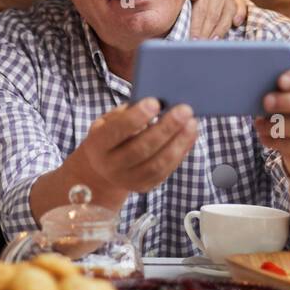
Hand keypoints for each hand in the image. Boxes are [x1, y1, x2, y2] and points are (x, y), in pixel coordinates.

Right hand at [75, 99, 197, 199]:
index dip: (136, 117)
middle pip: (140, 149)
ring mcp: (127, 180)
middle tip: (184, 110)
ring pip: (156, 164)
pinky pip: (165, 171)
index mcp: (98, 143)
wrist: (103, 168)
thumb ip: (129, 113)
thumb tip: (160, 103)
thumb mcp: (111, 120)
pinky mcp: (143, 187)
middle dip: (165, 128)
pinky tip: (189, 136)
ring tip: (191, 123)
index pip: (116, 131)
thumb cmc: (112, 134)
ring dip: (178, 142)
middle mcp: (110, 165)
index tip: (155, 102)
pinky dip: (180, 152)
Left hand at [188, 0, 248, 38]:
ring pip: (226, 15)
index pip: (201, 8)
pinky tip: (235, 25)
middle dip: (206, 32)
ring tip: (211, 44)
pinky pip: (241, 9)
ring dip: (219, 31)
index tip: (192, 39)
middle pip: (213, 14)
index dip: (196, 25)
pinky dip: (238, 17)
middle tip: (200, 46)